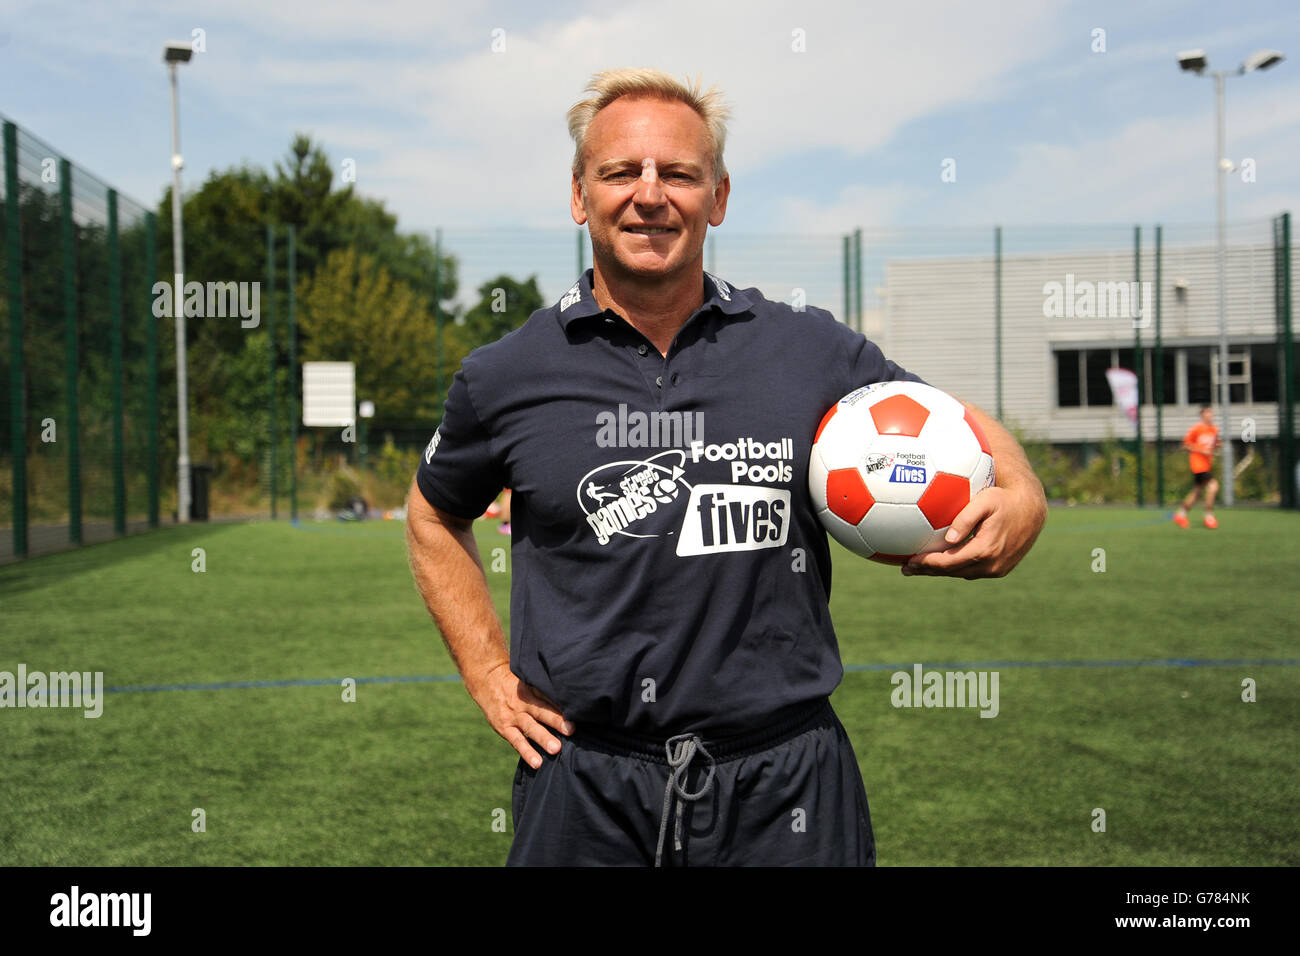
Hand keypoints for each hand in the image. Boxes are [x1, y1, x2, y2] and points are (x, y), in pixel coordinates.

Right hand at [467, 661, 573, 768]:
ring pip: (530, 727)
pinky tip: (537, 763)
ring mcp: (514, 716)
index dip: (563, 704)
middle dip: (556, 720)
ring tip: (555, 749)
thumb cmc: (517, 684)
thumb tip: (575, 700)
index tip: (579, 711)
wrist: (487, 681)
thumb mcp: (531, 680)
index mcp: (533, 688)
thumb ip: (548, 691)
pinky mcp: (505, 728)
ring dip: (543, 738)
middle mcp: (524, 702)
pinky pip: (517, 741)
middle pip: (542, 710)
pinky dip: (527, 752)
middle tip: (571, 729)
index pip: (549, 695)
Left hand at [901, 485, 1045, 579]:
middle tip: (906, 569)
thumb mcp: (985, 501)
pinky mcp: (1000, 569)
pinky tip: (940, 563)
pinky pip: (972, 570)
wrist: (1031, 510)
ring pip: (961, 573)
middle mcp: (992, 564)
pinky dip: (954, 568)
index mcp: (986, 549)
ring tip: (918, 568)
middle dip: (928, 571)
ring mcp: (997, 569)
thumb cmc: (1004, 499)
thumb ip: (966, 518)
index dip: (928, 563)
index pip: (949, 562)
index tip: (910, 560)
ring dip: (940, 571)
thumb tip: (948, 538)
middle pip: (952, 571)